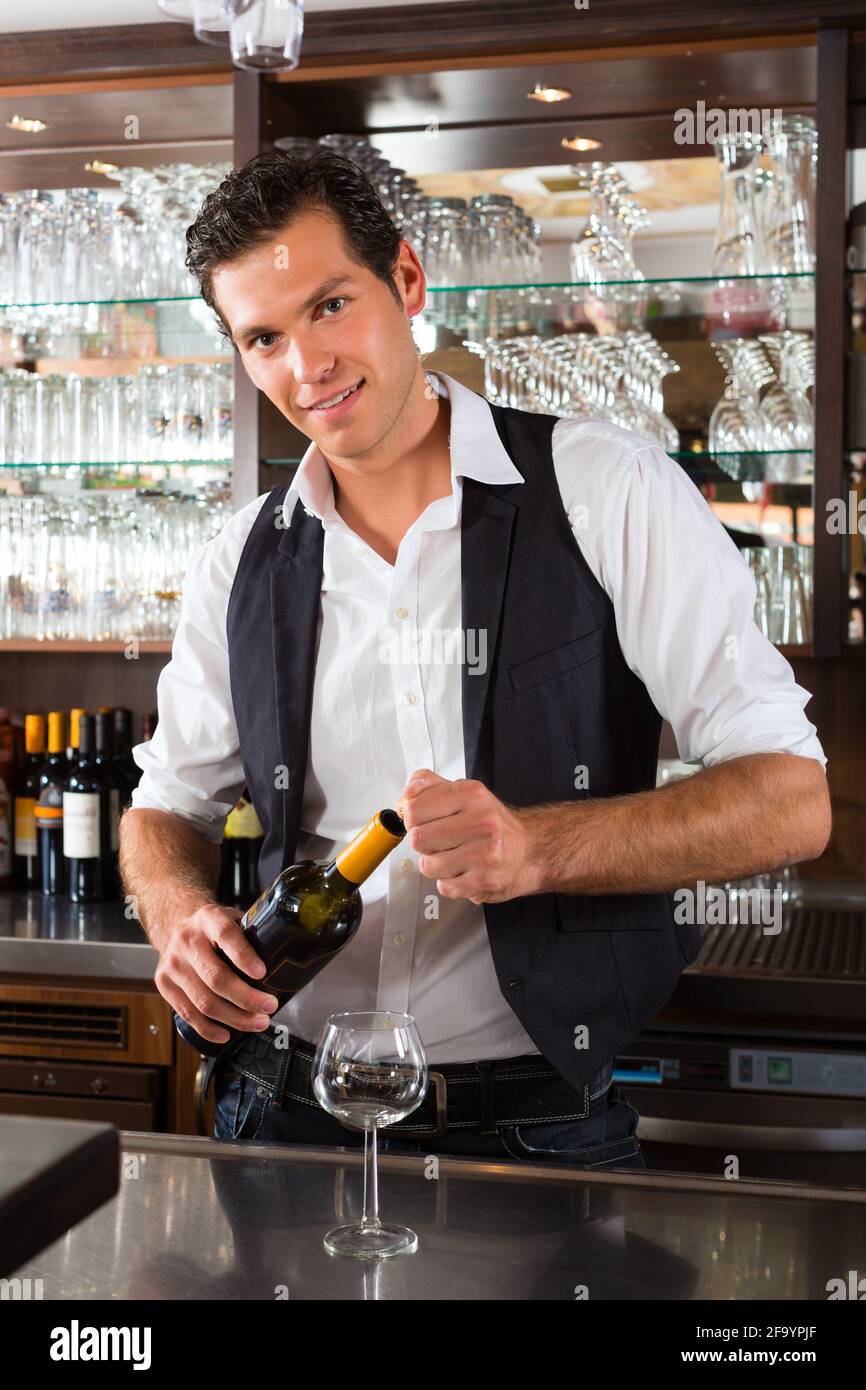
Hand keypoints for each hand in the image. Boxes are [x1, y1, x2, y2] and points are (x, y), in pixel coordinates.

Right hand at [154, 902, 279, 1045]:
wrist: (175, 924)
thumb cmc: (212, 927)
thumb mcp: (231, 918)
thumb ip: (250, 934)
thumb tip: (284, 956)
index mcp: (208, 919)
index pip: (226, 936)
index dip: (244, 956)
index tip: (262, 973)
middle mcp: (187, 941)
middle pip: (217, 977)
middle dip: (247, 998)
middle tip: (269, 1007)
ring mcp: (173, 964)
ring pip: (205, 1001)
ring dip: (234, 1018)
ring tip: (257, 1023)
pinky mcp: (164, 984)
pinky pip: (188, 1013)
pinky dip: (209, 1029)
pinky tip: (226, 1034)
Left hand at [397, 769, 541, 903]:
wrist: (530, 851)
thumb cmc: (493, 824)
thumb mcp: (465, 792)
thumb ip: (429, 786)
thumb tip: (404, 798)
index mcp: (472, 795)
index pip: (414, 808)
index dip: (412, 818)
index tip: (422, 820)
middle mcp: (481, 823)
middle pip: (418, 839)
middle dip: (424, 843)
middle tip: (441, 840)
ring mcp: (484, 855)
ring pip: (428, 866)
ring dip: (436, 864)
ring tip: (456, 856)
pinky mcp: (484, 882)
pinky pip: (444, 886)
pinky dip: (450, 881)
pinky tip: (466, 870)